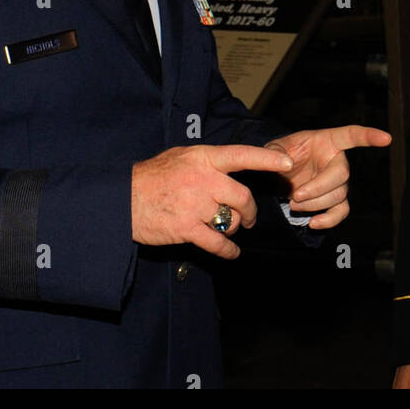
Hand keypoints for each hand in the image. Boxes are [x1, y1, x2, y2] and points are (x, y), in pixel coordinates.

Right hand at [131, 143, 293, 258]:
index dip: (268, 160)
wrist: (122, 199)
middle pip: (243, 197)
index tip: (287, 165)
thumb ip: (208, 161)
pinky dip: (228, 250)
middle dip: (250, 212)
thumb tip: (231, 165)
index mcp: (204, 159)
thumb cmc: (152, 176)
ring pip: (231, 220)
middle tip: (250, 218)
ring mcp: (196, 205)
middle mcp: (204, 180)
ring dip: (235, 228)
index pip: (242, 156)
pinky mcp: (187, 229)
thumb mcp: (181, 156)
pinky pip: (217, 242)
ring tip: (229, 229)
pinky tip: (232, 253)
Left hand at [265, 124, 391, 229]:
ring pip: (339, 195)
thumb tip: (288, 164)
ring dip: (315, 204)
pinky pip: (340, 211)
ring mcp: (337, 181)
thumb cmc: (279, 156)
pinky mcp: (334, 200)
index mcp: (327, 141)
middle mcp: (337, 160)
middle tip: (296, 195)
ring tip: (293, 202)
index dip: (369, 136)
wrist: (276, 176)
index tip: (386, 139)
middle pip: (342, 174)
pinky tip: (313, 222)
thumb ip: (276, 153)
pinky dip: (329, 220)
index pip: (351, 135)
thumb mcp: (273, 148)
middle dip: (318, 188)